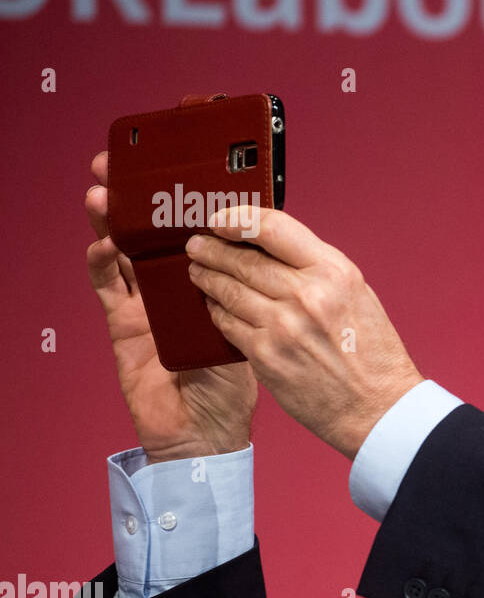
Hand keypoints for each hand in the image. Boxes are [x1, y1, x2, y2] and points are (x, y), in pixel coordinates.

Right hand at [84, 152, 257, 463]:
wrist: (211, 433)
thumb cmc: (239, 383)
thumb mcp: (262, 325)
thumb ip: (256, 288)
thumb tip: (265, 243)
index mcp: (220, 279)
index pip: (204, 228)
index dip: (194, 197)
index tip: (187, 164)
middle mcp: (183, 282)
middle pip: (160, 230)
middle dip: (144, 198)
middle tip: (128, 164)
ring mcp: (151, 301)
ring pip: (129, 250)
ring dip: (114, 221)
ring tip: (104, 194)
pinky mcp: (126, 324)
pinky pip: (111, 288)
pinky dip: (104, 265)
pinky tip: (104, 245)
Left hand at [186, 206, 423, 459]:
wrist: (377, 407)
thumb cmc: (372, 354)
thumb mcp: (358, 295)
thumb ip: (317, 270)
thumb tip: (274, 251)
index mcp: (334, 272)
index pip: (273, 228)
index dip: (238, 219)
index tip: (221, 220)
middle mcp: (307, 295)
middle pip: (243, 259)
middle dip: (213, 249)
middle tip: (197, 245)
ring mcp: (283, 326)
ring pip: (228, 290)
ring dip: (207, 278)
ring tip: (198, 271)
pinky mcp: (265, 355)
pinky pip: (228, 324)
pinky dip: (216, 312)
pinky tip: (213, 306)